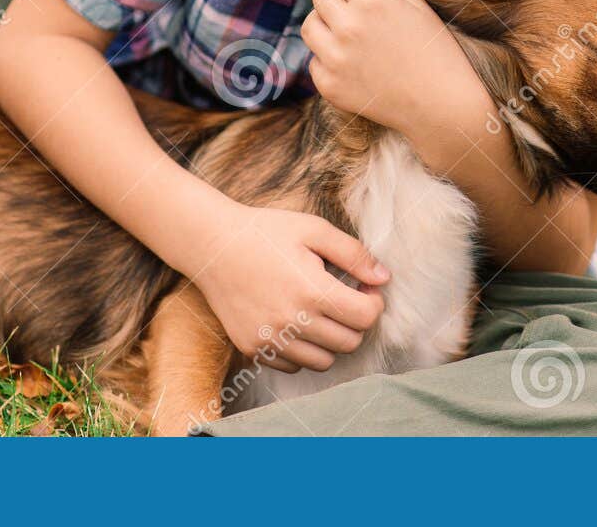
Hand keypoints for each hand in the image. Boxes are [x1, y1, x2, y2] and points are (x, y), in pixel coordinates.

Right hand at [190, 202, 388, 371]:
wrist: (213, 246)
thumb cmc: (266, 232)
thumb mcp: (314, 230)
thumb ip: (354, 254)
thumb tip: (384, 278)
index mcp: (312, 291)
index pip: (365, 317)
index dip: (374, 302)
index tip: (366, 288)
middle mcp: (291, 322)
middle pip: (349, 343)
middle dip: (355, 321)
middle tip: (344, 298)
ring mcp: (270, 340)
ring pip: (324, 361)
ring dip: (331, 340)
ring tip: (320, 312)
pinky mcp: (253, 349)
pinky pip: (294, 366)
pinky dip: (303, 351)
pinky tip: (296, 323)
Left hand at [302, 0, 478, 138]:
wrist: (441, 105)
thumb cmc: (434, 49)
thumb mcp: (414, 4)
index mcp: (372, 0)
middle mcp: (348, 27)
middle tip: (362, 16)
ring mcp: (336, 59)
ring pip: (310, 25)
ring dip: (326, 26)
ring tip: (354, 38)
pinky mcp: (329, 86)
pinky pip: (314, 60)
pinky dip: (329, 60)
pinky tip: (357, 66)